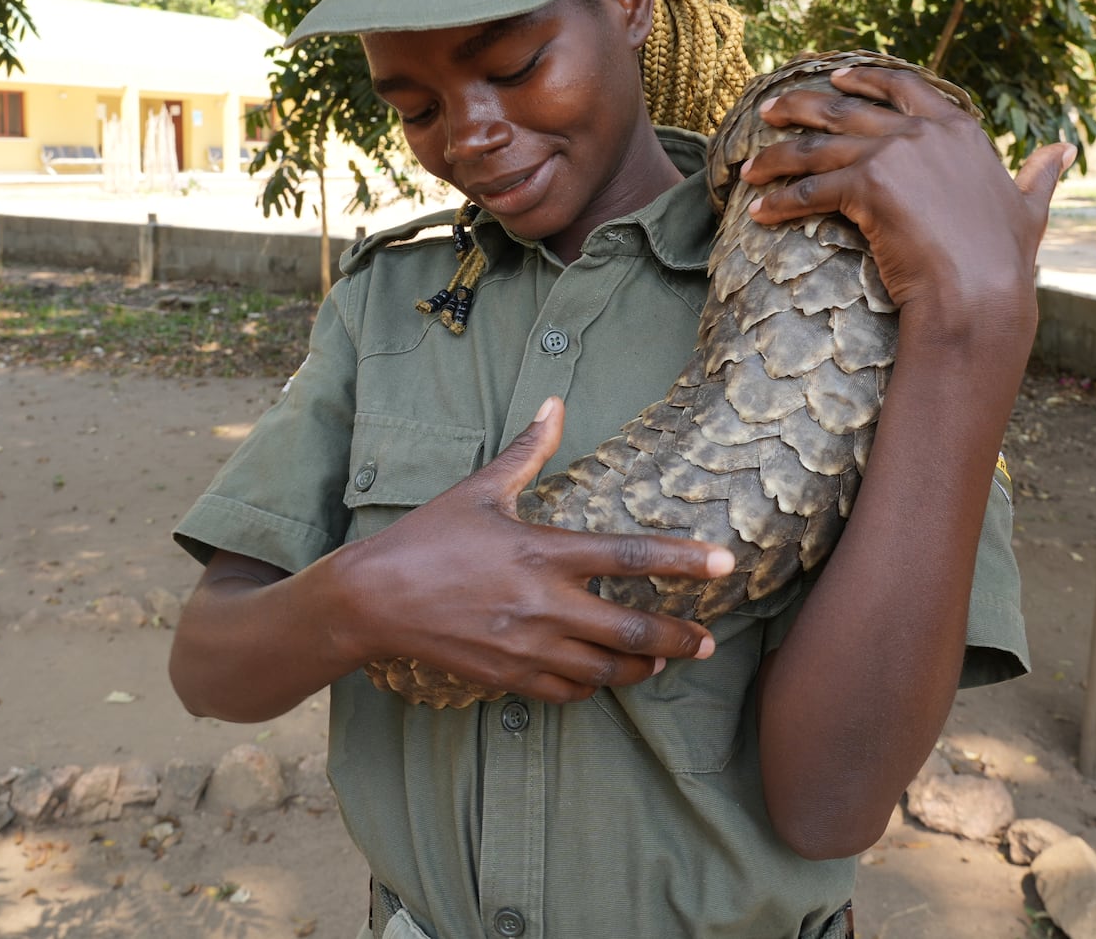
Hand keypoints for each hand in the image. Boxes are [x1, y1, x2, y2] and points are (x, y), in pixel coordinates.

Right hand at [335, 398, 734, 704]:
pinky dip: (594, 687)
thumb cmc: (428, 538)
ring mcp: (527, 646)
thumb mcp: (480, 488)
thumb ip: (529, 450)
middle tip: (707, 642)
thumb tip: (554, 401)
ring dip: (642, 668)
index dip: (683, 561)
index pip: (629, 557)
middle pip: (632, 630)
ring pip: (605, 670)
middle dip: (678, 638)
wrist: (372, 599)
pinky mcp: (508, 676)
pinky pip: (567, 692)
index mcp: (543, 551)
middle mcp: (543, 604)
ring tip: (664, 660)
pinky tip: (605, 676)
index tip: (723, 564)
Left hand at [739, 63, 1073, 348]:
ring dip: (776, 156)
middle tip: (770, 110)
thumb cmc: (1004, 261)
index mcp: (959, 130)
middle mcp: (924, 132)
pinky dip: (779, 200)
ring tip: (747, 167)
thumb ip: (1039, 174)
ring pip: (817, 145)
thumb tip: (1063, 150)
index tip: (834, 79)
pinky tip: (758, 211)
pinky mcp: (867, 184)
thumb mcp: (1028, 207)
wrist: (980, 293)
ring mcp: (894, 153)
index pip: (906, 87)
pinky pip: (810, 189)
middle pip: (844, 107)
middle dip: (800, 106)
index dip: (865, 80)